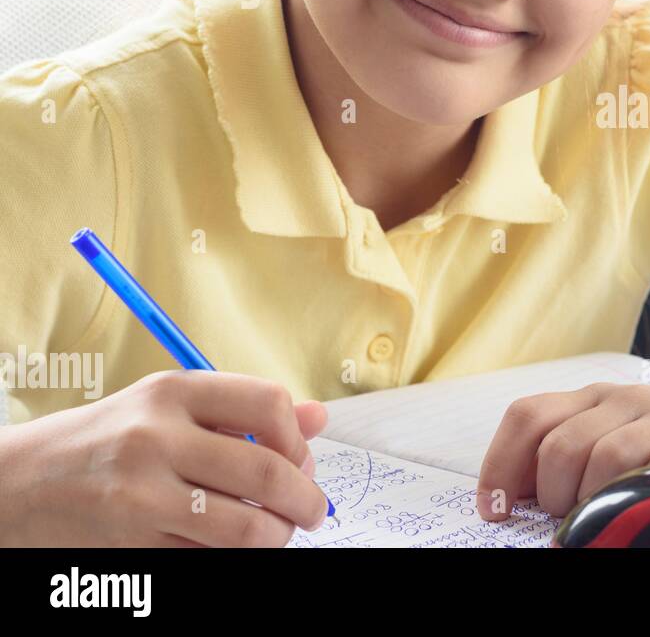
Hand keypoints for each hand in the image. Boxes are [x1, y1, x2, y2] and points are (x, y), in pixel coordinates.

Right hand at [0, 370, 331, 546]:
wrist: (18, 484)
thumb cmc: (109, 440)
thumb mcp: (170, 407)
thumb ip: (244, 412)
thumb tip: (320, 417)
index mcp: (172, 392)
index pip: (268, 403)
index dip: (300, 437)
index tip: (302, 458)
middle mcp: (156, 438)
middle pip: (267, 472)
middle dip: (306, 499)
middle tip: (313, 511)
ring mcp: (141, 495)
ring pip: (246, 527)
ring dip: (277, 535)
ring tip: (277, 532)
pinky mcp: (132, 544)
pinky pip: (209, 556)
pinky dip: (233, 554)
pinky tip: (231, 544)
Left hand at [475, 368, 649, 519]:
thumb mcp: (635, 427)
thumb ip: (583, 448)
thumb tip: (520, 499)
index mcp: (601, 396)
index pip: (528, 417)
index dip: (499, 466)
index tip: (494, 510)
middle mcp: (629, 401)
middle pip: (558, 448)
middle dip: (549, 498)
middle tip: (567, 523)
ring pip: (601, 462)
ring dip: (590, 505)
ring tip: (605, 524)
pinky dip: (638, 501)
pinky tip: (644, 512)